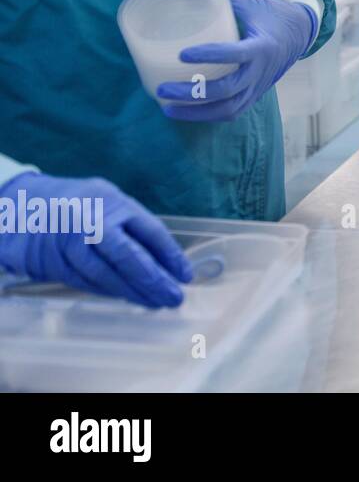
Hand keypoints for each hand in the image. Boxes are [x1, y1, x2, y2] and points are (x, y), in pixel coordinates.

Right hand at [0, 173, 191, 307]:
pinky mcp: (53, 263)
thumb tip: (169, 261)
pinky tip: (126, 298)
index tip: (185, 276)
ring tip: (154, 303)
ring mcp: (69, 244)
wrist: (26, 207)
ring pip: (105, 275)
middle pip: (128, 256)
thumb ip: (135, 227)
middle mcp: (90, 222)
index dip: (170, 255)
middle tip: (173, 297)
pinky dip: (109, 292)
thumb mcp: (112, 203)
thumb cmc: (83, 205)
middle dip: (153, 280)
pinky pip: (86, 282)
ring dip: (132, 293)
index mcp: (112, 202)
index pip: (150, 231)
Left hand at [158, 0, 315, 121]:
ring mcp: (259, 86)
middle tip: (163, 88)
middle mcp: (261, 71)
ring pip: (228, 108)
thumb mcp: (250, 3)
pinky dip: (208, 115)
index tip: (181, 54)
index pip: (235, 55)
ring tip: (168, 108)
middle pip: (226, 90)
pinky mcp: (256, 95)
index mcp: (262, 46)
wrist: (300, 34)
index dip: (209, 56)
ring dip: (197, 112)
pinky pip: (232, 112)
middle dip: (193, 93)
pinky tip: (187, 112)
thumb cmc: (271, 16)